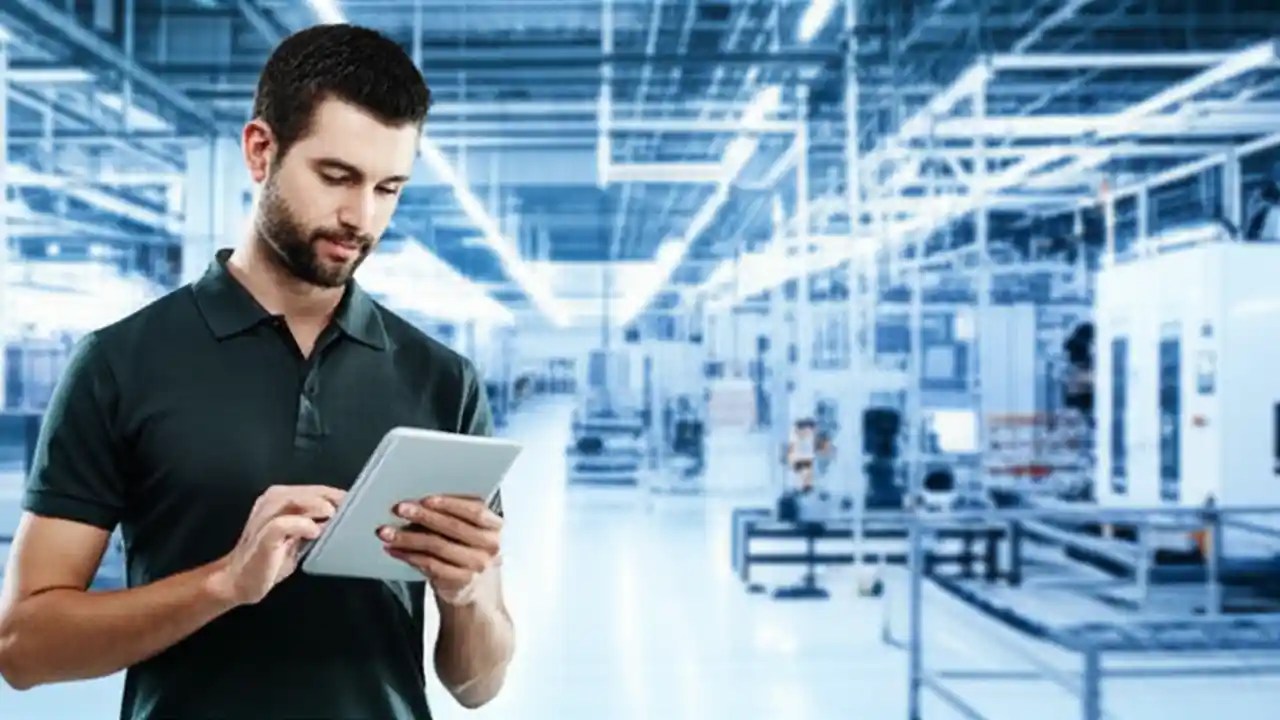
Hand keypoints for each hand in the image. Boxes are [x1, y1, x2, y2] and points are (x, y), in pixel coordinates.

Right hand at [214, 485, 346, 605]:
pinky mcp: (263, 537)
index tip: (355, 503)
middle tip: (350, 508)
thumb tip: (341, 517)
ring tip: (333, 515)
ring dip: (316, 506)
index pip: (312, 490)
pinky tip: (314, 532)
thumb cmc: (271, 559)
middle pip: (305, 491)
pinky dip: (301, 525)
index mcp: (279, 500)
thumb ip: (315, 524)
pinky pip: (282, 524)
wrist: (238, 581)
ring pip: (292, 500)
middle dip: (329, 497)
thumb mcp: (298, 538)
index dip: (335, 494)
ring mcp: (264, 518)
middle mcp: (270, 503)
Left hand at [380, 495, 502, 605]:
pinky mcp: (459, 582)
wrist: (476, 590)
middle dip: (423, 516)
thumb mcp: (468, 530)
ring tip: (387, 531)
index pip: (475, 511)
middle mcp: (490, 546)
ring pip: (437, 546)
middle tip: (400, 509)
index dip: (450, 504)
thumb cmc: (468, 551)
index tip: (425, 499)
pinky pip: (430, 565)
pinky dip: (408, 555)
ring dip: (408, 537)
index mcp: (494, 526)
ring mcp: (476, 566)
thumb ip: (450, 516)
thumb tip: (414, 504)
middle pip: (454, 527)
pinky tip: (394, 549)